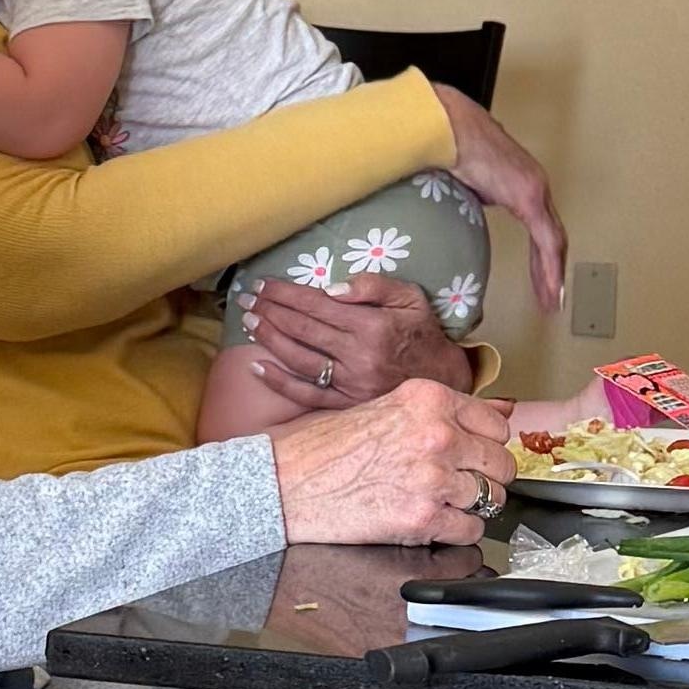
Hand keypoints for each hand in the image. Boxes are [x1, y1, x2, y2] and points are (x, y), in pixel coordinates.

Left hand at [240, 274, 462, 415]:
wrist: (443, 379)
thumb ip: (373, 286)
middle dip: (270, 311)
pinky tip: (257, 366)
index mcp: (372, 326)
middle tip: (245, 299)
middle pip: (302, 329)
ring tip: (249, 322)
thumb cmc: (423, 333)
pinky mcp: (347, 404)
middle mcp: (359, 355)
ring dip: (269, 339)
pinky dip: (279, 381)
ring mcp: (351, 383)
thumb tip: (330, 289)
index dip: (286, 293)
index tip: (263, 284)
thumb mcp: (411, 297)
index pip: (317, 305)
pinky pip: (306, 394)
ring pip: (299, 359)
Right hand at [268, 368, 512, 544]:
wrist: (286, 483)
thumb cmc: (326, 449)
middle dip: (486, 477)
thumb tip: (496, 416)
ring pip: (491, 499)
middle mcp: (437, 435)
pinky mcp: (422, 517)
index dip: (489, 444)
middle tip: (461, 483)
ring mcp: (433, 478)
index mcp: (429, 400)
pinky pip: (470, 530)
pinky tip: (432, 522)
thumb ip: (438, 414)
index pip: (496, 424)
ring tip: (440, 503)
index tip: (478, 454)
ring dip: (470, 506)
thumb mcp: (386, 408)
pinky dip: (457, 532)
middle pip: (501, 463)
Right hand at [432, 89, 568, 318]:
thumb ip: (476, 199)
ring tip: (550, 301)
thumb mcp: (468, 183)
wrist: (448, 127)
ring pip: (553, 243)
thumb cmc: (450, 147)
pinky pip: (545, 241)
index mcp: (523, 183)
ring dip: (552, 275)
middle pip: (552, 238)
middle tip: (550, 298)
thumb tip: (465, 213)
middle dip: (550, 270)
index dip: (542, 255)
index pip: (541, 227)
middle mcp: (536, 186)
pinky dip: (549, 267)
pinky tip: (550, 287)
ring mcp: (535, 191)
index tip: (541, 277)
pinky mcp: (528, 197)